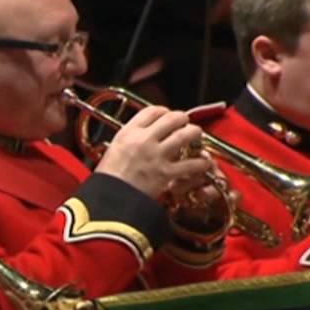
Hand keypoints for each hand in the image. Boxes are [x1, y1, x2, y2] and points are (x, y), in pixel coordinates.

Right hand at [95, 106, 210, 198]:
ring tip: (196, 136)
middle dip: (182, 119)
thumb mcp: (114, 149)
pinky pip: (191, 163)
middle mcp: (144, 140)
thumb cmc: (108, 178)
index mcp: (128, 133)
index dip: (164, 111)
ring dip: (195, 133)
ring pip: (186, 134)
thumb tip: (143, 135)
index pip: (152, 111)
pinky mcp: (166, 173)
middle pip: (172, 118)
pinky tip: (202, 163)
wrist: (109, 199)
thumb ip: (130, 139)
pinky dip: (200, 163)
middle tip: (185, 124)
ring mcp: (157, 155)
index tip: (167, 116)